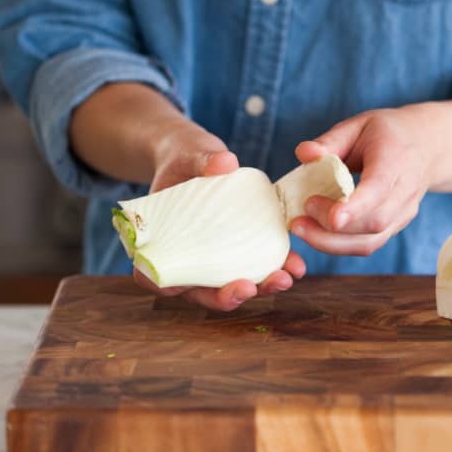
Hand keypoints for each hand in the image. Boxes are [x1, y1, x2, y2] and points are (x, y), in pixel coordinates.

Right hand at [133, 123, 304, 309]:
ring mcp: (210, 261)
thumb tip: (225, 163)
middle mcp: (183, 261)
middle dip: (229, 296)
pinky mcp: (234, 252)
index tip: (201, 284)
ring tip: (286, 277)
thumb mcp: (188, 155)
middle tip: (252, 287)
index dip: (179, 289)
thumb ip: (202, 160)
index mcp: (156, 245)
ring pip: (229, 285)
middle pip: (201, 292)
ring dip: (258, 287)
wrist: (196, 158)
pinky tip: (295, 265)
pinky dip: (272, 268)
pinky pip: (251, 266)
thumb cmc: (183, 160)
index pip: (159, 280)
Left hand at [290, 105, 437, 256]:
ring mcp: (403, 213)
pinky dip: (340, 244)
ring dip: (331, 243)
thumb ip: (330, 141)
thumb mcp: (358, 125)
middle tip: (298, 218)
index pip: (379, 189)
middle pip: (374, 222)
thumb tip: (303, 154)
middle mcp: (405, 191)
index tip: (333, 218)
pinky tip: (317, 232)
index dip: (356, 206)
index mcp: (395, 160)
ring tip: (301, 228)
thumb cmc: (387, 133)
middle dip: (332, 228)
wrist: (428, 146)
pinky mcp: (396, 226)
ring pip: (371, 241)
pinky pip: (368, 244)